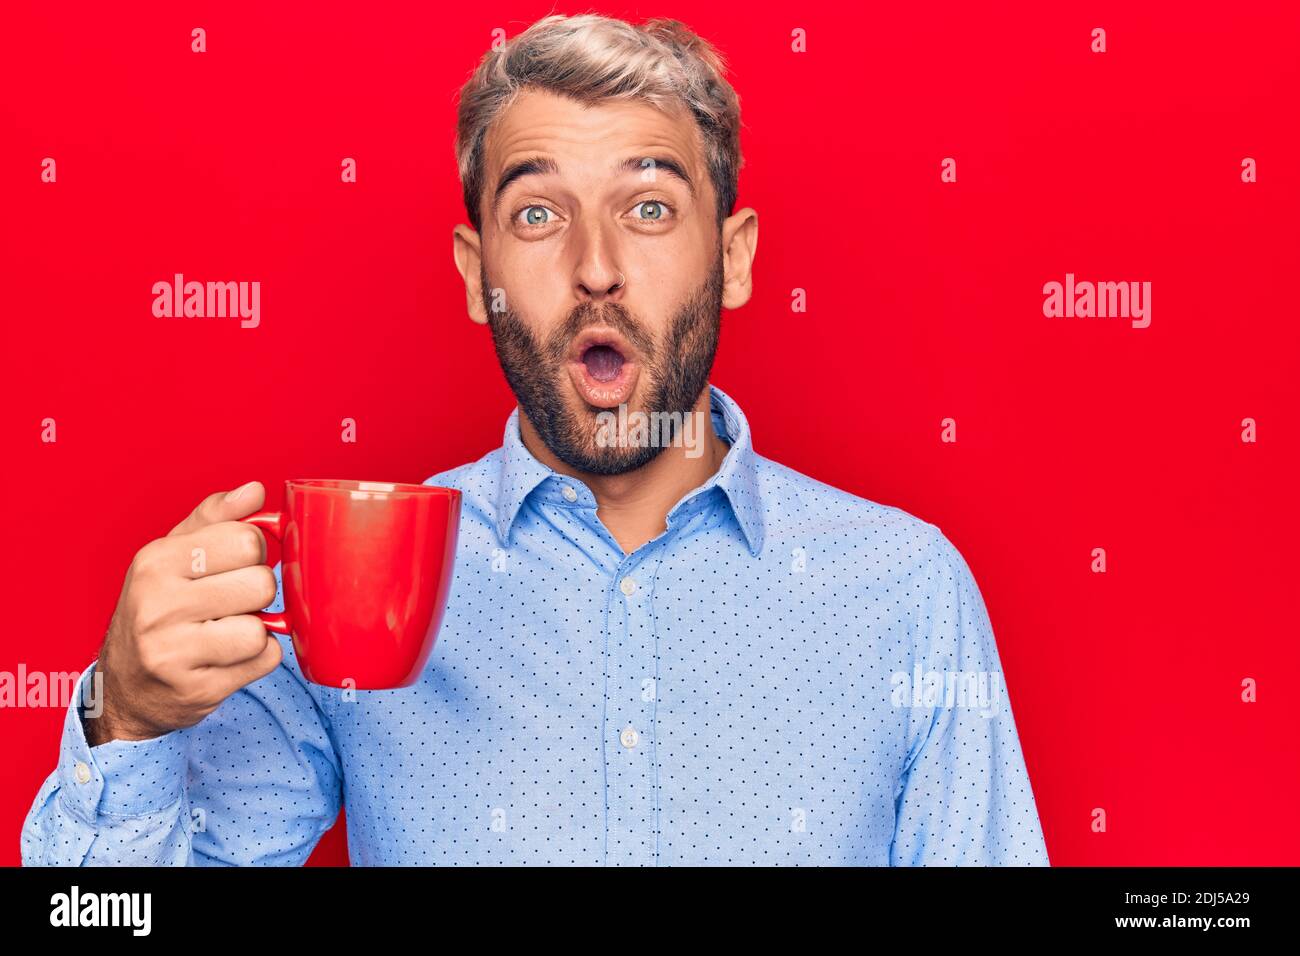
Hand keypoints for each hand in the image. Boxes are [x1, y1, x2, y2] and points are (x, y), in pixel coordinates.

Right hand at [87, 481, 282, 744]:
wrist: (125, 688)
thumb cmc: (158, 611)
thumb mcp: (173, 556)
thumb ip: (216, 519)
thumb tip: (255, 491)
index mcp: (156, 562)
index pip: (246, 540)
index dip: (253, 552)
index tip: (234, 564)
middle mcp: (158, 605)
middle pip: (261, 584)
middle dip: (257, 593)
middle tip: (232, 603)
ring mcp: (173, 652)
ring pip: (261, 628)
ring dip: (257, 630)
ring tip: (228, 631)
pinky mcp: (197, 689)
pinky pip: (264, 661)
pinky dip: (258, 659)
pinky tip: (229, 657)